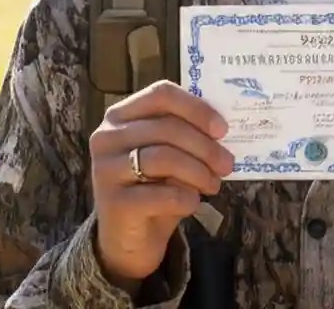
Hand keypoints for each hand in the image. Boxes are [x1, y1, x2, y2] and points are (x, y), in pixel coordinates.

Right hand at [89, 80, 234, 285]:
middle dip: (205, 147)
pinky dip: (186, 198)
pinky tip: (192, 204)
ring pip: (165, 158)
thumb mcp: (170, 156)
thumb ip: (187, 136)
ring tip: (214, 185)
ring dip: (199, 172)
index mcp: (121, 115)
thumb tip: (222, 130)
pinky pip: (162, 194)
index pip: (161, 94)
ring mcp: (106, 169)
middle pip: (167, 127)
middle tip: (227, 164)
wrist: (128, 238)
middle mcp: (107, 137)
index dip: (196, 109)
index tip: (222, 129)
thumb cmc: (153, 188)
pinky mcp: (114, 203)